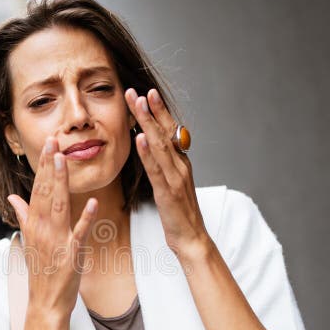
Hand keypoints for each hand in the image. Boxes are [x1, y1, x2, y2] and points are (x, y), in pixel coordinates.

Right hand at [7, 137, 98, 317]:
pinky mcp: (72, 254)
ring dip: (61, 183)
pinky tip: (91, 202)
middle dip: (50, 166)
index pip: (38, 189)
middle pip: (46, 192)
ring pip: (59, 206)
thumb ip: (23, 215)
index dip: (44, 166)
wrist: (45, 303)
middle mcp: (42, 230)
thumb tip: (12, 196)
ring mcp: (56, 241)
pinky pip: (79, 233)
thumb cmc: (40, 271)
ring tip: (63, 160)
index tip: (49, 145)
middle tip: (54, 141)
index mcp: (34, 224)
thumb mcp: (29, 240)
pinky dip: (86, 218)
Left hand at [125, 87, 211, 259]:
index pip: (170, 132)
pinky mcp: (168, 191)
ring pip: (160, 145)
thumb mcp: (172, 185)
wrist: (192, 239)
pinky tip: (139, 138)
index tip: (147, 93)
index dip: (159, 112)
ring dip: (147, 122)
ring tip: (138, 104)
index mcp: (181, 163)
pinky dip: (147, 152)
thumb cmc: (180, 214)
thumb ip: (165, 166)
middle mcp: (181, 165)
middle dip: (151, 110)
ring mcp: (176, 177)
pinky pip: (156, 168)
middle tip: (137, 91)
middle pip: (165, 132)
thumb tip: (153, 148)